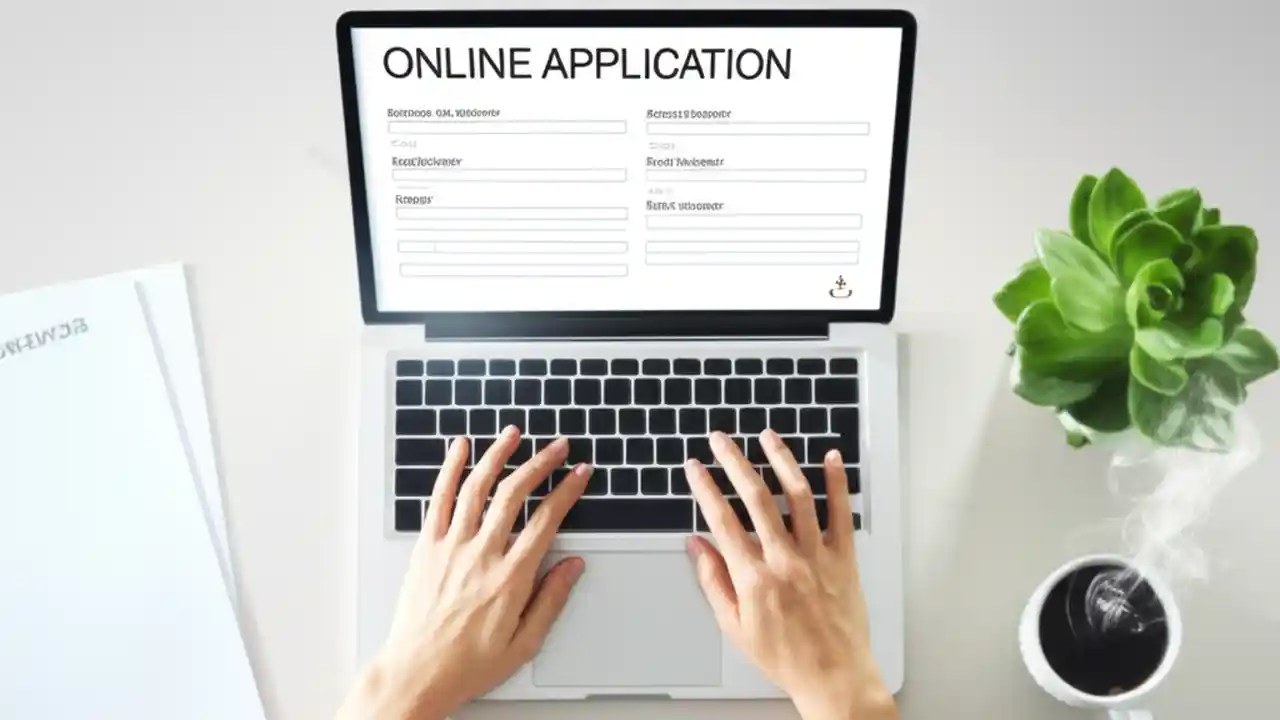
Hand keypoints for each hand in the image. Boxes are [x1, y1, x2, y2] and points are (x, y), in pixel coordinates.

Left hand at [337, 428, 590, 719]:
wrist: (416, 672)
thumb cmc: (467, 664)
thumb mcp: (524, 643)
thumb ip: (551, 599)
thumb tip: (573, 566)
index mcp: (510, 578)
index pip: (546, 520)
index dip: (567, 491)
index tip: (579, 474)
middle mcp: (481, 555)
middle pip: (515, 494)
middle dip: (540, 463)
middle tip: (557, 447)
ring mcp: (450, 547)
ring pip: (477, 487)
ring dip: (497, 455)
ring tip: (513, 434)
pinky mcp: (426, 547)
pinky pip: (439, 498)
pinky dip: (450, 469)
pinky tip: (461, 449)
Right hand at [685, 430, 896, 719]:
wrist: (833, 676)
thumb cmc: (784, 657)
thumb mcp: (734, 626)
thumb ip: (713, 582)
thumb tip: (696, 546)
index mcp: (753, 578)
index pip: (722, 520)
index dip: (705, 488)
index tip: (695, 468)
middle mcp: (784, 560)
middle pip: (756, 497)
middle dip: (734, 461)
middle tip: (720, 439)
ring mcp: (816, 556)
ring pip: (798, 495)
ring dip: (781, 460)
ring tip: (768, 436)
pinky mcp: (844, 558)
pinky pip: (842, 513)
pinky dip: (838, 482)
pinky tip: (831, 458)